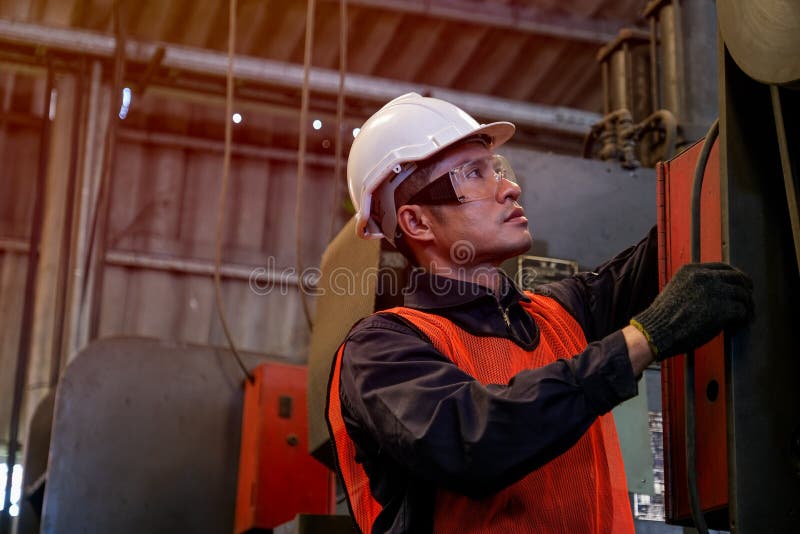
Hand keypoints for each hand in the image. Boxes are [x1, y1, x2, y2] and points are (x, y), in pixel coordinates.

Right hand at [630, 262, 753, 359]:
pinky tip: (736, 325)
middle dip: (746, 290)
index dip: (735, 277)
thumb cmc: (663, 318)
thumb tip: (716, 291)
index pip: (723, 267)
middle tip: (748, 302)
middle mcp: (705, 276)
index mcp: (691, 270)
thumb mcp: (676, 290)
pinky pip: (742, 311)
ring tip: (743, 317)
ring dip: (746, 307)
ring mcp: (714, 291)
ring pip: (743, 295)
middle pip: (738, 278)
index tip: (740, 286)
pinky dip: (742, 319)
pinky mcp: (722, 309)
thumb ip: (695, 285)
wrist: (656, 332)